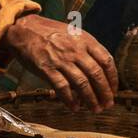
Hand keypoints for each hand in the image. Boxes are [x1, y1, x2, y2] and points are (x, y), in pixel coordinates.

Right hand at [0, 14, 116, 110]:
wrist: (23, 29)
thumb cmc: (51, 33)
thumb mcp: (74, 34)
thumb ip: (88, 49)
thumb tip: (102, 69)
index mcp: (86, 40)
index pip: (107, 61)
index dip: (113, 79)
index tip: (114, 91)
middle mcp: (76, 49)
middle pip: (96, 74)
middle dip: (104, 92)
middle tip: (107, 104)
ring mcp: (61, 59)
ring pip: (82, 83)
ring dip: (90, 99)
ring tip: (95, 109)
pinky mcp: (46, 68)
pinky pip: (62, 87)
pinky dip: (70, 99)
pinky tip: (74, 107)